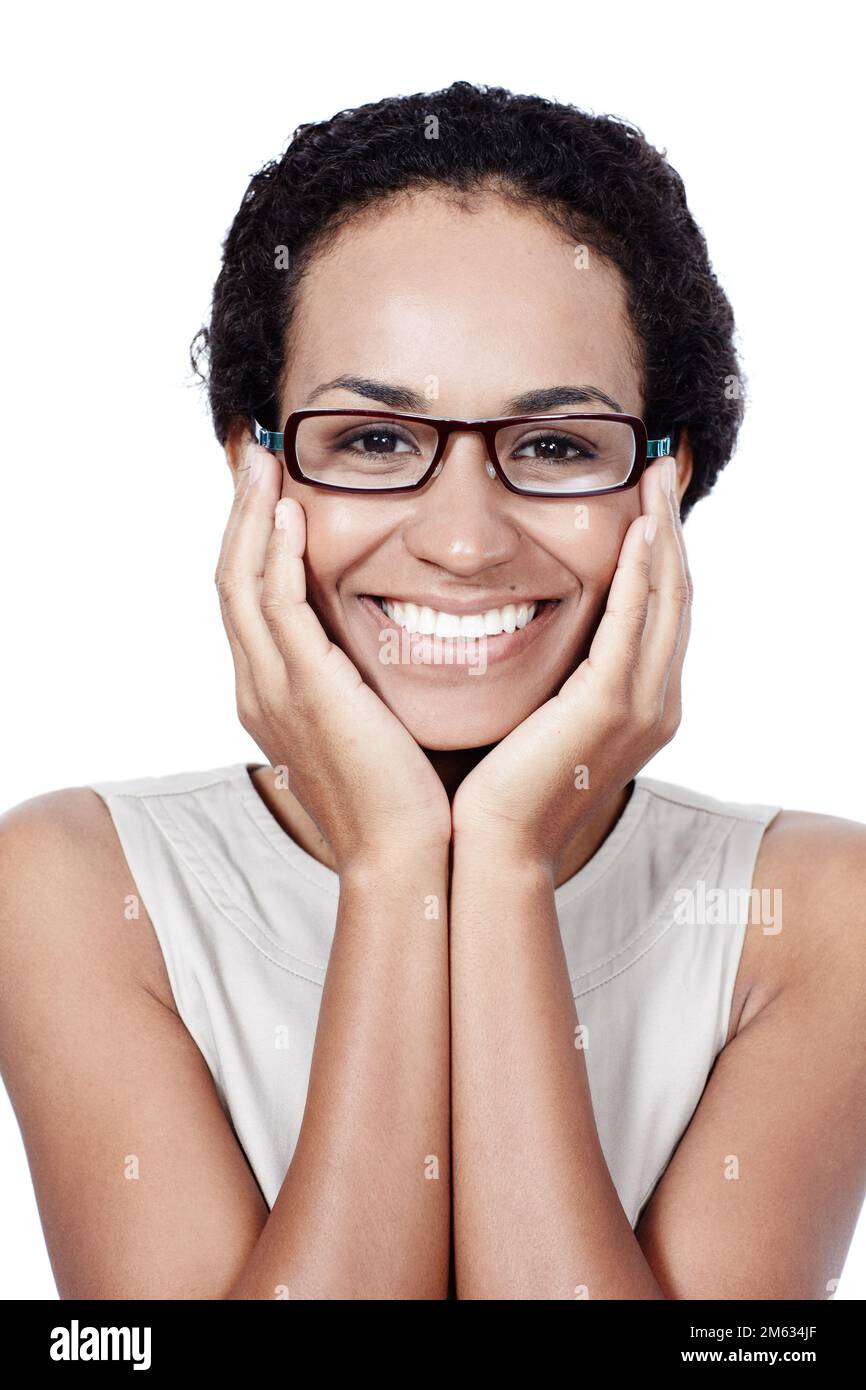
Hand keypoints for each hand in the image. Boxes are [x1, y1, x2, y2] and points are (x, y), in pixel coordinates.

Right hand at [215, 438, 451, 870]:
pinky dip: (276, 556)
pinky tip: (292, 513)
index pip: (247, 599)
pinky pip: (276, 608)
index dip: (250, 540)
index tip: (270, 490)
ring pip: (240, 583)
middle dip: (239, 513)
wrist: (405, 855)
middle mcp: (258, 687)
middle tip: (256, 455)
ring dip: (250, 516)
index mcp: (272, 693)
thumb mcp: (374, 721)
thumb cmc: (403, 795)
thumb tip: (395, 635)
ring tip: (264, 462)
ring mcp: (273, 690)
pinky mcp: (303, 692)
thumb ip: (365, 676)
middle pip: (230, 579)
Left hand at [451, 456, 691, 870]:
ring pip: (667, 601)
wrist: (493, 848)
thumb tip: (533, 629)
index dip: (661, 554)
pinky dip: (639, 572)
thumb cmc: (501, 790)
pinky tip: (636, 529)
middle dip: (671, 530)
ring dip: (661, 535)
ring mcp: (641, 706)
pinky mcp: (611, 706)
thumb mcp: (541, 720)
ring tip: (655, 479)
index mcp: (641, 706)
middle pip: (677, 597)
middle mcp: (656, 704)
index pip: (662, 613)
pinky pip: (634, 622)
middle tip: (662, 470)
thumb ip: (557, 677)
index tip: (649, 501)